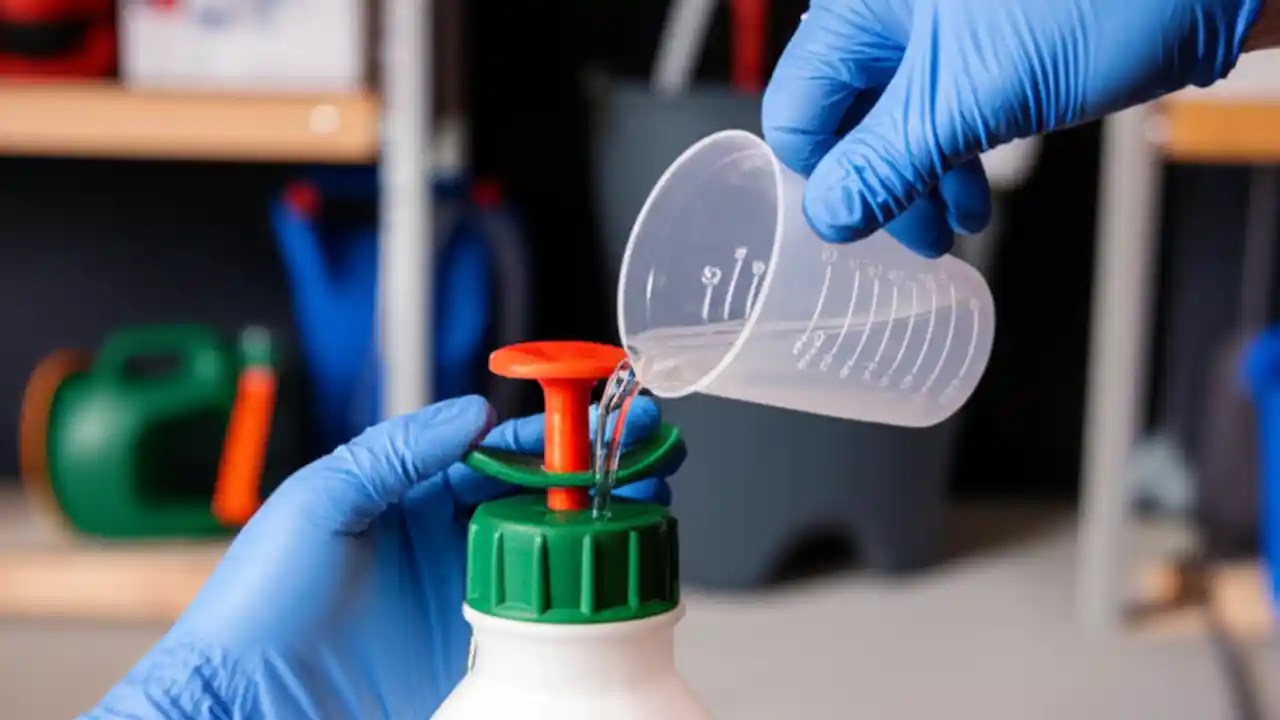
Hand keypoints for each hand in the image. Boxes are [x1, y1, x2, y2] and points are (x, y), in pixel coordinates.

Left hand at [85, 395, 677, 718]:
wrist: (241, 707)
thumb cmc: (257, 607)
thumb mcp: (319, 502)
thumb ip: (396, 450)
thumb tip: (471, 414)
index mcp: (404, 495)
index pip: (492, 453)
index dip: (547, 434)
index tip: (594, 419)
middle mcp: (440, 541)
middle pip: (534, 496)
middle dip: (592, 470)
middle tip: (644, 451)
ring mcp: (460, 597)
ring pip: (547, 550)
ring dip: (600, 523)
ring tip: (648, 500)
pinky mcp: (472, 653)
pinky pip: (539, 617)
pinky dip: (582, 594)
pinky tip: (614, 573)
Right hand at [763, 0, 1266, 255]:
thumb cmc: (1095, 2)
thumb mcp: (968, 101)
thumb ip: (886, 162)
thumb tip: (829, 214)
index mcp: (866, 6)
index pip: (798, 104)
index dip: (819, 175)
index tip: (850, 227)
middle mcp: (895, 14)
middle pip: (846, 116)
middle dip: (876, 186)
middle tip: (906, 239)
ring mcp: (941, 30)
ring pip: (898, 121)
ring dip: (919, 183)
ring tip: (951, 226)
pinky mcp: (987, 49)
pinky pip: (944, 114)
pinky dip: (953, 158)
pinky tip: (974, 193)